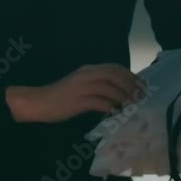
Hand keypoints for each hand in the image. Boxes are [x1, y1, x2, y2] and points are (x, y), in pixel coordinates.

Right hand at [5, 64, 146, 122]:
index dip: (130, 75)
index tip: (141, 86)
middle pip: (114, 75)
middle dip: (130, 85)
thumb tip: (118, 92)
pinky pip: (99, 102)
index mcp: (88, 69)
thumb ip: (96, 84)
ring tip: (130, 106)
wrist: (39, 102)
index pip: (114, 67)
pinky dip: (110, 107)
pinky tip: (115, 113)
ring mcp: (81, 87)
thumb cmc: (60, 95)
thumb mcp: (80, 84)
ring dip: (123, 97)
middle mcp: (86, 75)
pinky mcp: (77, 101)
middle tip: (140, 97)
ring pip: (109, 88)